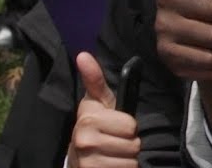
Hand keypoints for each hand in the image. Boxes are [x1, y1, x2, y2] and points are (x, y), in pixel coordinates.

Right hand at [67, 52, 139, 167]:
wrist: (78, 159)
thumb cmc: (95, 127)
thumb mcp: (97, 103)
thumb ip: (94, 80)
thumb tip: (83, 55)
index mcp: (87, 118)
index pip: (131, 126)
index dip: (129, 127)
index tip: (117, 126)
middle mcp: (84, 140)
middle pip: (133, 144)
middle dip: (130, 145)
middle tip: (116, 142)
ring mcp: (87, 162)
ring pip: (130, 161)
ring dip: (127, 160)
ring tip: (113, 155)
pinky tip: (112, 166)